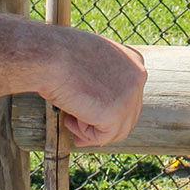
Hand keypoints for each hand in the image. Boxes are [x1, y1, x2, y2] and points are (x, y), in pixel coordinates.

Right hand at [39, 29, 146, 147]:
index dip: (107, 109)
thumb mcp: (91, 59)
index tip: (87, 115)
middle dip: (101, 124)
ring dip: (91, 130)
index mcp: (134, 61)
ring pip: (117, 130)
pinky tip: (69, 119)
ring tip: (69, 119)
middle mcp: (138, 76)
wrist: (50, 55)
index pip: (129, 96)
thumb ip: (103, 76)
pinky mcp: (116, 113)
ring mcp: (131, 95)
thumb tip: (101, 100)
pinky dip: (84, 134)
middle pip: (127, 116)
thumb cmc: (60, 52)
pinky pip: (103, 137)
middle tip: (75, 124)